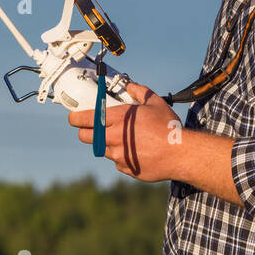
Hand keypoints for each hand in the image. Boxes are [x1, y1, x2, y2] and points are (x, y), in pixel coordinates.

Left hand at [67, 82, 184, 181]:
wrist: (181, 153)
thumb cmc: (169, 127)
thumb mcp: (155, 102)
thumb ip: (139, 91)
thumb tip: (130, 85)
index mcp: (119, 118)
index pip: (84, 118)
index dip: (75, 118)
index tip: (73, 117)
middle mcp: (114, 137)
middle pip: (85, 136)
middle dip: (85, 131)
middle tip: (93, 128)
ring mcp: (119, 155)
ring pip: (102, 149)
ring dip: (107, 143)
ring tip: (124, 139)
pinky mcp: (126, 168)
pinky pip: (117, 162)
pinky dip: (122, 156)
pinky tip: (136, 151)